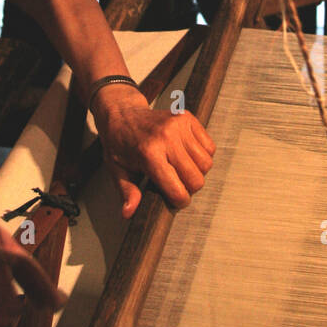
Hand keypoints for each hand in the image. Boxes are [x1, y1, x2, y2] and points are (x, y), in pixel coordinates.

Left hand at [92, 84, 215, 216]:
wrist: (123, 113)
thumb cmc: (120, 143)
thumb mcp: (117, 170)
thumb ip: (127, 192)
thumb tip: (129, 213)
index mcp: (149, 153)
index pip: (177, 189)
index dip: (179, 201)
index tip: (174, 200)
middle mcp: (167, 137)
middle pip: (196, 178)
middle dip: (189, 188)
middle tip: (176, 183)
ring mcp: (179, 125)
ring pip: (206, 163)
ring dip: (197, 171)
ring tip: (181, 169)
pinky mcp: (188, 118)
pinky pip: (210, 146)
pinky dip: (203, 155)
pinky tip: (187, 155)